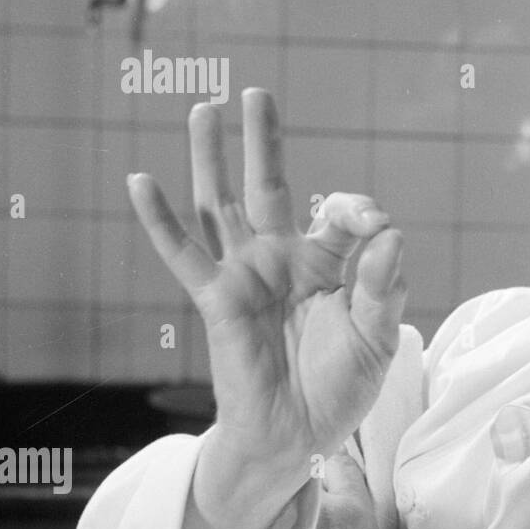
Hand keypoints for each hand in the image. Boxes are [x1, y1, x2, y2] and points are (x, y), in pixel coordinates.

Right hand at [127, 89, 406, 476]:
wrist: (298, 436)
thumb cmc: (340, 388)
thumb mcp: (377, 339)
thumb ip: (384, 287)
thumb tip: (390, 232)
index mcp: (330, 264)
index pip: (343, 213)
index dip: (360, 209)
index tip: (373, 225)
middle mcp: (285, 259)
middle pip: (271, 186)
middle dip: (264, 141)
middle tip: (256, 92)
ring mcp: (248, 274)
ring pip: (222, 205)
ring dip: (210, 158)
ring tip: (202, 110)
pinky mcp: (217, 298)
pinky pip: (183, 253)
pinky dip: (159, 218)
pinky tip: (139, 180)